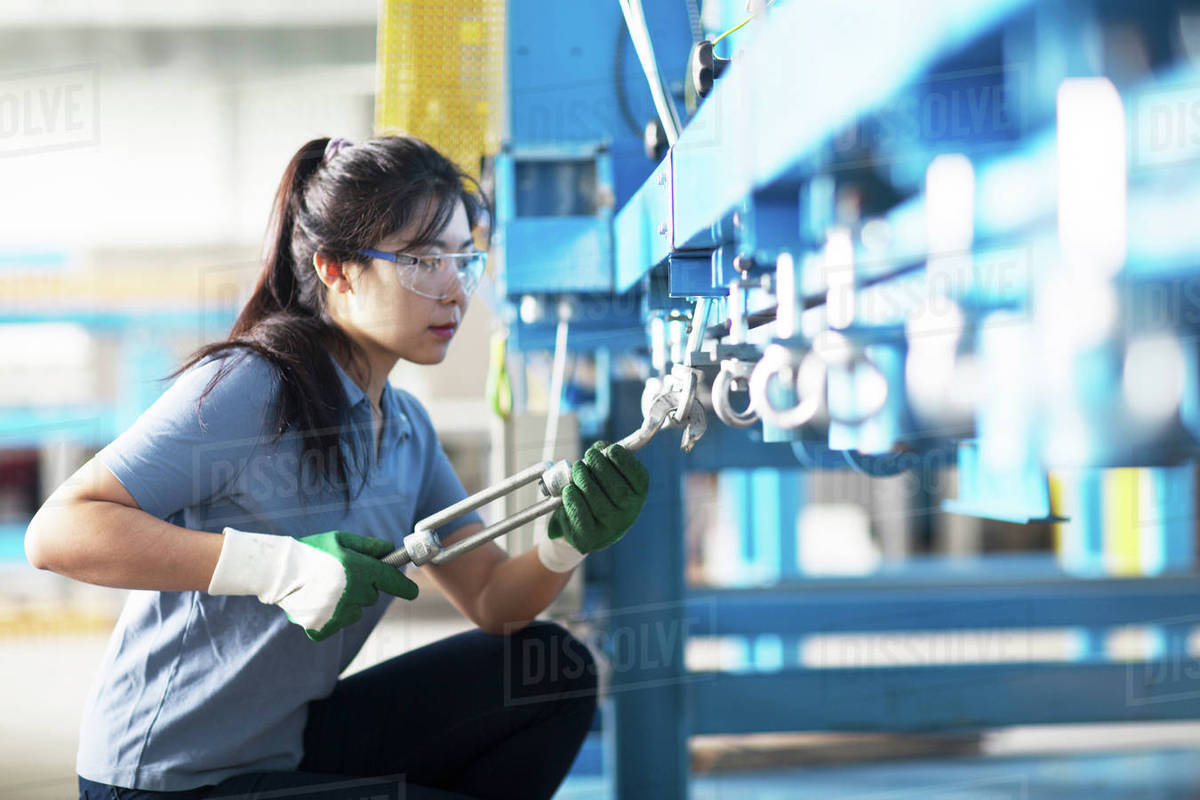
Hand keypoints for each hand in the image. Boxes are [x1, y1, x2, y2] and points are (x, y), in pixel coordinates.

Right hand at [208, 528, 417, 641]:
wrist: (278, 570)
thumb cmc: (312, 551)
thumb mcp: (342, 540)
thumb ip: (369, 546)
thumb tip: (391, 550)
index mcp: (360, 570)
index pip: (393, 582)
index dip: (405, 588)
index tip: (411, 592)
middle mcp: (352, 593)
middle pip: (371, 597)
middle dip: (363, 587)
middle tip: (341, 577)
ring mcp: (337, 613)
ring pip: (355, 612)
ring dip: (347, 603)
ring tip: (325, 589)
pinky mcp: (322, 627)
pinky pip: (336, 625)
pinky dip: (329, 618)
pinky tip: (316, 603)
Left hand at [547, 441, 649, 554]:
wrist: (578, 525)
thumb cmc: (594, 490)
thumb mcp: (604, 473)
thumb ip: (605, 458)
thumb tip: (600, 448)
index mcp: (638, 494)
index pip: (638, 478)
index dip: (625, 462)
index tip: (611, 449)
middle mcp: (629, 513)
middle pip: (618, 490)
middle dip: (601, 468)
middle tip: (589, 455)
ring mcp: (611, 528)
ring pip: (598, 502)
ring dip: (584, 480)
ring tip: (577, 469)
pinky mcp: (590, 538)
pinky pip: (582, 517)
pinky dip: (573, 499)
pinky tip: (569, 490)